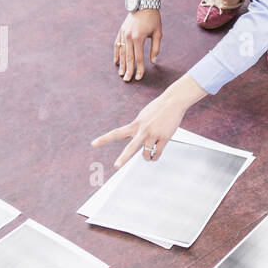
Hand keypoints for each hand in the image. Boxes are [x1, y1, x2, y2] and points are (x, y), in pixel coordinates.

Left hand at [92, 76, 208, 167]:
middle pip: (131, 147)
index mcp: (135, 124)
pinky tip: (154, 157)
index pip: (117, 133)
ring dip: (147, 158)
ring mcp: (154, 134)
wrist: (173, 101)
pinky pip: (158, 153)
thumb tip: (123, 135)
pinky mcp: (165, 137)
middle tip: (116, 166)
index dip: (104, 139)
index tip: (93, 144)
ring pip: (146, 154)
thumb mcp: (141, 116)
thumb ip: (133, 127)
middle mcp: (143, 130)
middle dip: (123, 158)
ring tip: (148, 158)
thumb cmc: (157, 108)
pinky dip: (155, 157)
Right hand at [114, 9, 161, 81]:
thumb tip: (153, 61)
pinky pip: (117, 44)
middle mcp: (129, 37)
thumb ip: (155, 48)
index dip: (139, 69)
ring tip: (122, 74)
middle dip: (129, 70)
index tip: (139, 78)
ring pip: (122, 53)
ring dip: (122, 64)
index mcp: (138, 38)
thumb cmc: (153, 18)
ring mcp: (123, 34)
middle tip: (128, 80)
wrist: (143, 3)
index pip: (139, 58)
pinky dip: (117, 53)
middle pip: (129, 58)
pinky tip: (116, 62)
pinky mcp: (121, 31)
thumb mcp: (157, 33)